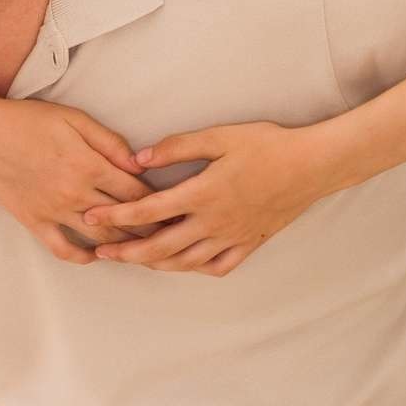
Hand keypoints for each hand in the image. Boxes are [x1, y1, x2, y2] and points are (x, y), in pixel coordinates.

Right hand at [0, 97, 159, 264]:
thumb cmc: (27, 120)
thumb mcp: (73, 118)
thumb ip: (109, 142)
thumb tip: (140, 164)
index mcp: (89, 166)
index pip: (137, 192)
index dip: (161, 201)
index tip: (177, 207)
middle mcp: (75, 194)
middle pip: (125, 220)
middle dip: (153, 228)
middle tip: (172, 234)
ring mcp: (54, 212)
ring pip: (102, 239)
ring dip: (127, 246)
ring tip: (146, 249)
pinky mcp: (35, 222)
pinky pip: (64, 249)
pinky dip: (84, 258)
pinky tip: (96, 256)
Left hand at [81, 121, 331, 276]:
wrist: (313, 165)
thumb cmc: (266, 145)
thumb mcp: (219, 136)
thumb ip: (177, 147)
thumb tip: (138, 158)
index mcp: (202, 194)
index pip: (149, 211)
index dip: (117, 215)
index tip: (91, 217)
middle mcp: (214, 222)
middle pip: (161, 246)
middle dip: (127, 251)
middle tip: (100, 252)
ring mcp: (233, 237)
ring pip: (186, 261)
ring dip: (155, 263)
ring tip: (133, 260)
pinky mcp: (250, 244)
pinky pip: (217, 267)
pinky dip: (195, 269)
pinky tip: (182, 264)